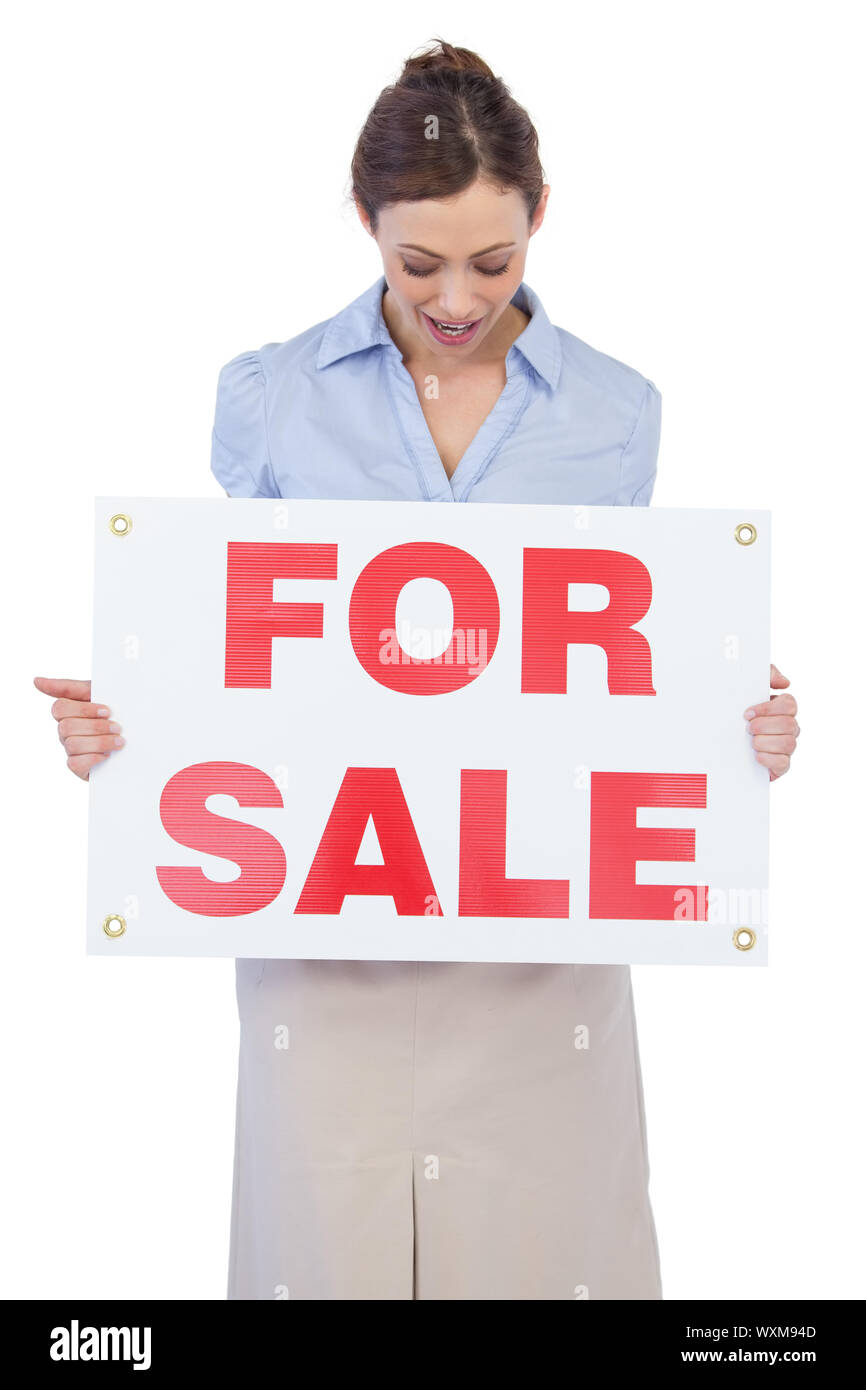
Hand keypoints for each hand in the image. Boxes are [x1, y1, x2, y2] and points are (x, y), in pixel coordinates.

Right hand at [33, 676, 124, 781]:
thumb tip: (36, 681)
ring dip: (100, 742)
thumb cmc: (117, 715)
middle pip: (66, 726)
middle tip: (118, 727)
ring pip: (72, 744)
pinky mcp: (78, 768)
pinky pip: (75, 763)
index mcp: (70, 711)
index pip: (60, 707)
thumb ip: (71, 687)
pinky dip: (94, 758)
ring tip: (119, 742)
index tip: (107, 710)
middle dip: (96, 727)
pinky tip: (107, 756)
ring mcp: (71, 749)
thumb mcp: (101, 695)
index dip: (84, 709)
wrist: (141, 744)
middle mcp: (66, 731)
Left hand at [744, 663, 798, 781]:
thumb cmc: (737, 714)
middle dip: (764, 726)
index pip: (789, 704)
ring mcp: (786, 746)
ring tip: (750, 742)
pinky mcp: (779, 765)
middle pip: (789, 724)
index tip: (748, 713)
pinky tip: (756, 756)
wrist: (720, 743)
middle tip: (748, 728)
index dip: (768, 709)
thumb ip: (767, 675)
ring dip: (765, 742)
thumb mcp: (747, 689)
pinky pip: (783, 764)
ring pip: (788, 743)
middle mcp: (788, 727)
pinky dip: (769, 760)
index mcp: (782, 709)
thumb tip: (784, 682)